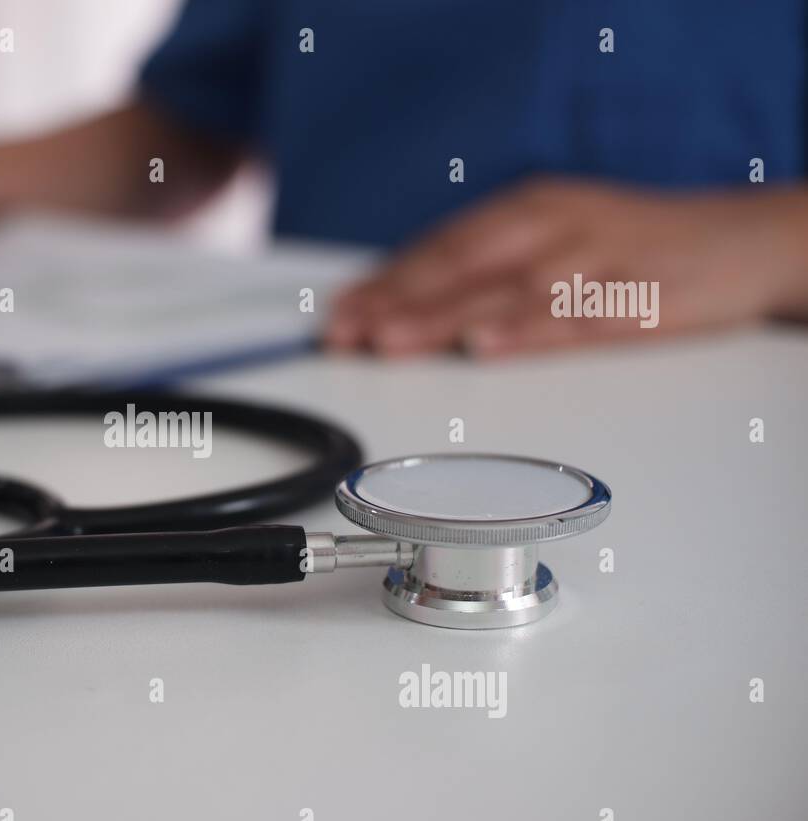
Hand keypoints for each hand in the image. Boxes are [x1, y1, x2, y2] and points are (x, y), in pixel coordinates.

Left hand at [325, 178, 807, 356]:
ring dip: (442, 317)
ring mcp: (597, 260)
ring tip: (388, 342)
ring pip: (506, 291)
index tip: (336, 315)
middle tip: (343, 333)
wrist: (746, 240)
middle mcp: (554, 227)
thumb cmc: (634, 246)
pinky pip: (577, 317)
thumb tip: (410, 304)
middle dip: (394, 302)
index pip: (439, 249)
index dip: (383, 283)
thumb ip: (489, 270)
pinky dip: (529, 331)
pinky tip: (487, 345)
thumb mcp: (554, 240)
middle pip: (461, 266)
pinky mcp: (639, 298)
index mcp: (527, 211)